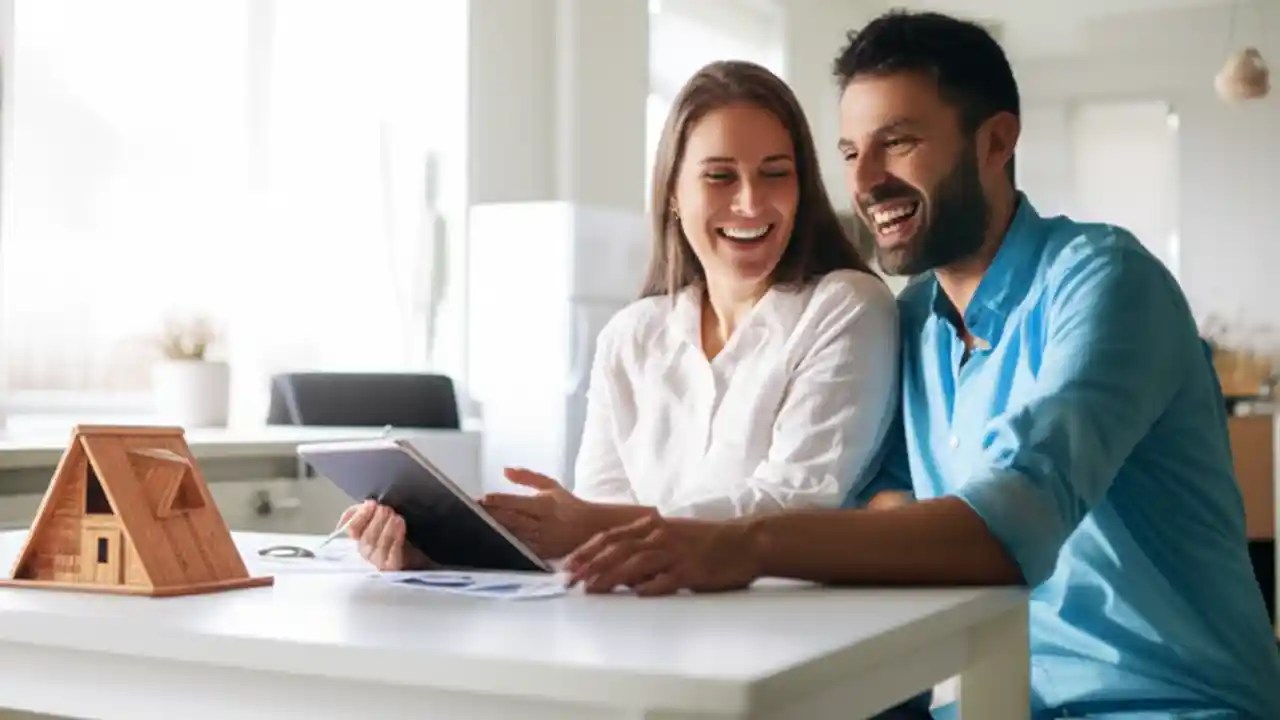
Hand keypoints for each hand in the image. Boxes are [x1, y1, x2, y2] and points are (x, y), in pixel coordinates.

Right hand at [337, 500, 432, 570]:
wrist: (419, 552)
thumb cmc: (398, 532)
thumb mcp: (382, 517)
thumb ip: (369, 510)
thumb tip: (364, 504)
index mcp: (360, 537)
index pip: (352, 528)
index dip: (360, 516)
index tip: (371, 504)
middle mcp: (366, 551)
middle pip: (366, 537)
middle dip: (377, 520)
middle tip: (387, 510)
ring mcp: (378, 561)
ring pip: (379, 546)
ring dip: (387, 529)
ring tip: (395, 517)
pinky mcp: (393, 567)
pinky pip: (392, 555)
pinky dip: (396, 540)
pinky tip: (401, 527)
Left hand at [479, 468, 598, 558]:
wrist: (593, 529)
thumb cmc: (569, 506)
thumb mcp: (551, 486)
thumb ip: (527, 477)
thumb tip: (505, 470)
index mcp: (545, 504)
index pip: (516, 502)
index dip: (498, 501)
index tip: (482, 499)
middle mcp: (543, 523)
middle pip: (511, 520)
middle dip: (491, 516)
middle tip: (472, 512)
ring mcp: (542, 541)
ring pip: (513, 537)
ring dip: (495, 532)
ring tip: (476, 527)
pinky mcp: (543, 555)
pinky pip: (521, 551)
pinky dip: (506, 545)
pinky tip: (492, 542)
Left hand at [564, 514, 760, 595]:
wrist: (746, 541)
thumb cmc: (709, 542)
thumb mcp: (673, 536)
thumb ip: (647, 547)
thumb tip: (621, 569)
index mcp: (653, 526)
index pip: (611, 537)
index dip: (587, 550)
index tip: (568, 564)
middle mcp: (660, 536)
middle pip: (616, 548)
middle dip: (590, 564)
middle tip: (570, 580)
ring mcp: (675, 553)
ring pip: (635, 563)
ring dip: (610, 576)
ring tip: (592, 589)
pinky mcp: (691, 570)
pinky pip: (666, 579)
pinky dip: (649, 587)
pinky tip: (635, 596)